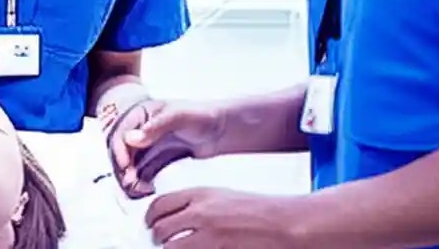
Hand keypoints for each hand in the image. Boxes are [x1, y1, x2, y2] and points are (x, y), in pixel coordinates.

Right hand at [108, 100, 225, 197]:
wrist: (223, 130)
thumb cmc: (203, 117)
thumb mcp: (179, 117)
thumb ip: (155, 126)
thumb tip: (131, 139)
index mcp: (141, 114)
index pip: (120, 133)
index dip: (119, 151)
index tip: (125, 167)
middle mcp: (140, 130)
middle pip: (122, 152)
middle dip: (123, 169)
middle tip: (130, 184)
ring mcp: (148, 145)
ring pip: (130, 165)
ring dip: (130, 178)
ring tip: (140, 191)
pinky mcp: (157, 159)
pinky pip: (143, 172)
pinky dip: (141, 182)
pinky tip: (148, 190)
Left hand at [145, 188, 304, 247]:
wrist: (289, 224)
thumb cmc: (264, 211)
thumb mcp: (225, 197)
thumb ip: (199, 205)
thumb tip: (178, 216)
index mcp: (201, 195)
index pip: (159, 205)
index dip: (150, 217)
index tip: (149, 224)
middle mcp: (200, 214)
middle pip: (161, 229)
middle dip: (159, 239)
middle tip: (162, 243)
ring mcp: (209, 237)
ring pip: (171, 248)